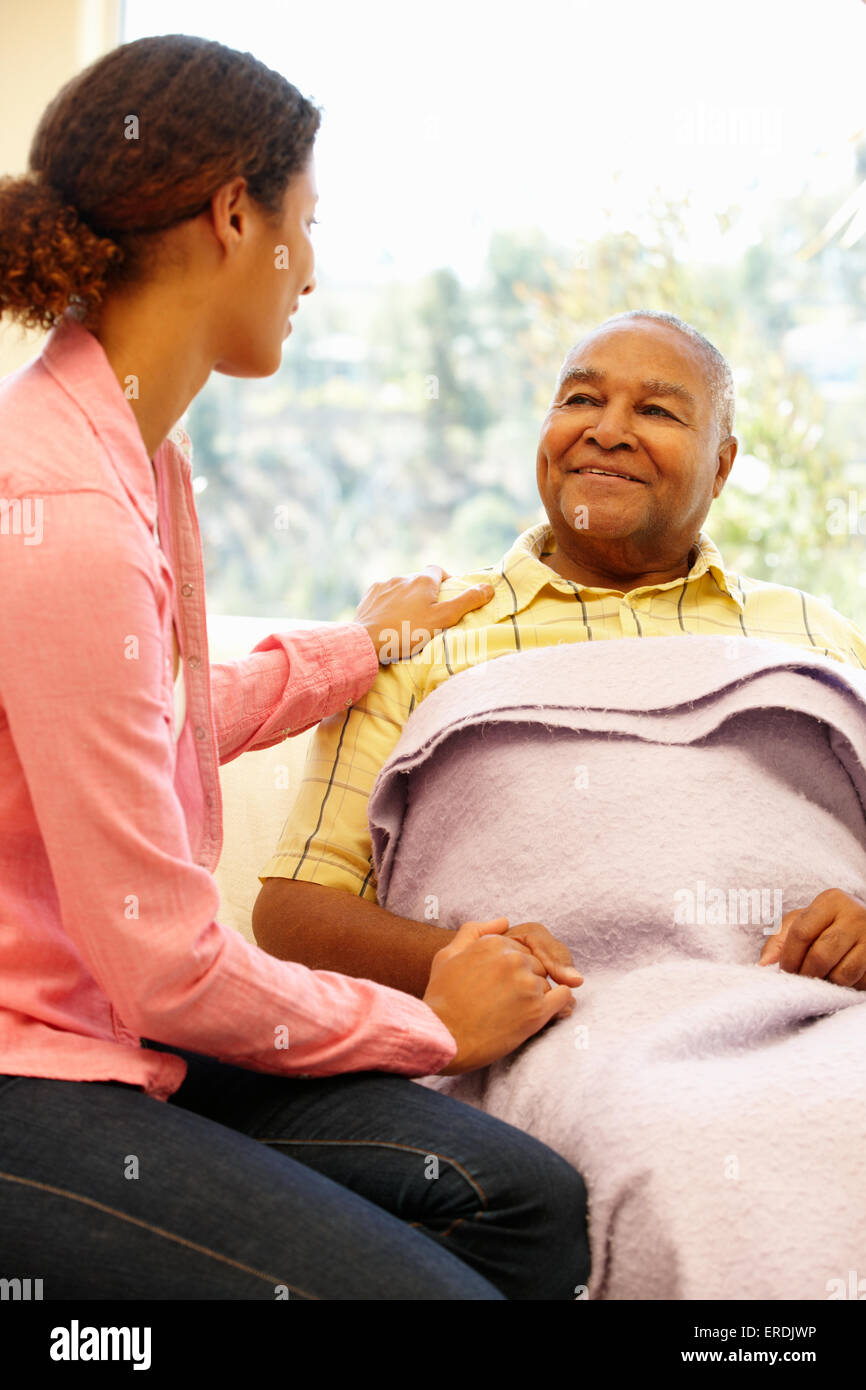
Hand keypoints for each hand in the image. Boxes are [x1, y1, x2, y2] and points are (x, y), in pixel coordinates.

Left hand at [354, 565, 492, 662]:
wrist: (368, 641)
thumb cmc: (408, 631)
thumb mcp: (443, 619)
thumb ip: (467, 602)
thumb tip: (488, 587)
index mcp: (423, 580)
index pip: (438, 570)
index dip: (445, 580)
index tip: (447, 596)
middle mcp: (403, 577)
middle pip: (419, 580)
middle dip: (425, 593)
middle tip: (429, 614)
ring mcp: (384, 585)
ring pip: (401, 587)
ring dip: (406, 598)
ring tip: (408, 619)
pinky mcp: (369, 595)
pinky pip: (384, 595)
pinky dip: (389, 603)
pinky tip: (389, 618)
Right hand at [423, 917, 576, 1074]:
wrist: (443, 1037)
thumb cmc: (441, 998)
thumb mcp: (447, 955)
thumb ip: (475, 931)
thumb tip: (504, 921)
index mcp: (494, 943)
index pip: (519, 950)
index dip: (510, 970)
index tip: (500, 986)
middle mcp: (513, 959)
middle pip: (535, 965)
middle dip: (525, 980)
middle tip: (506, 1001)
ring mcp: (527, 984)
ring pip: (546, 983)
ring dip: (535, 996)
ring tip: (514, 1013)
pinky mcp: (537, 1010)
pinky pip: (563, 998)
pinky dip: (559, 1004)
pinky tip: (544, 1012)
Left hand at [758, 889, 865, 988]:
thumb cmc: (826, 924)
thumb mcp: (801, 922)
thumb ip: (779, 940)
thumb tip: (763, 965)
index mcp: (831, 901)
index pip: (801, 932)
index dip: (789, 957)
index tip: (785, 970)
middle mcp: (855, 915)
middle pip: (821, 955)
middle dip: (805, 973)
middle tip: (801, 979)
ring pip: (842, 974)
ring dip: (825, 983)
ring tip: (819, 979)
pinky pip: (859, 982)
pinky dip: (845, 987)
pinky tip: (839, 979)